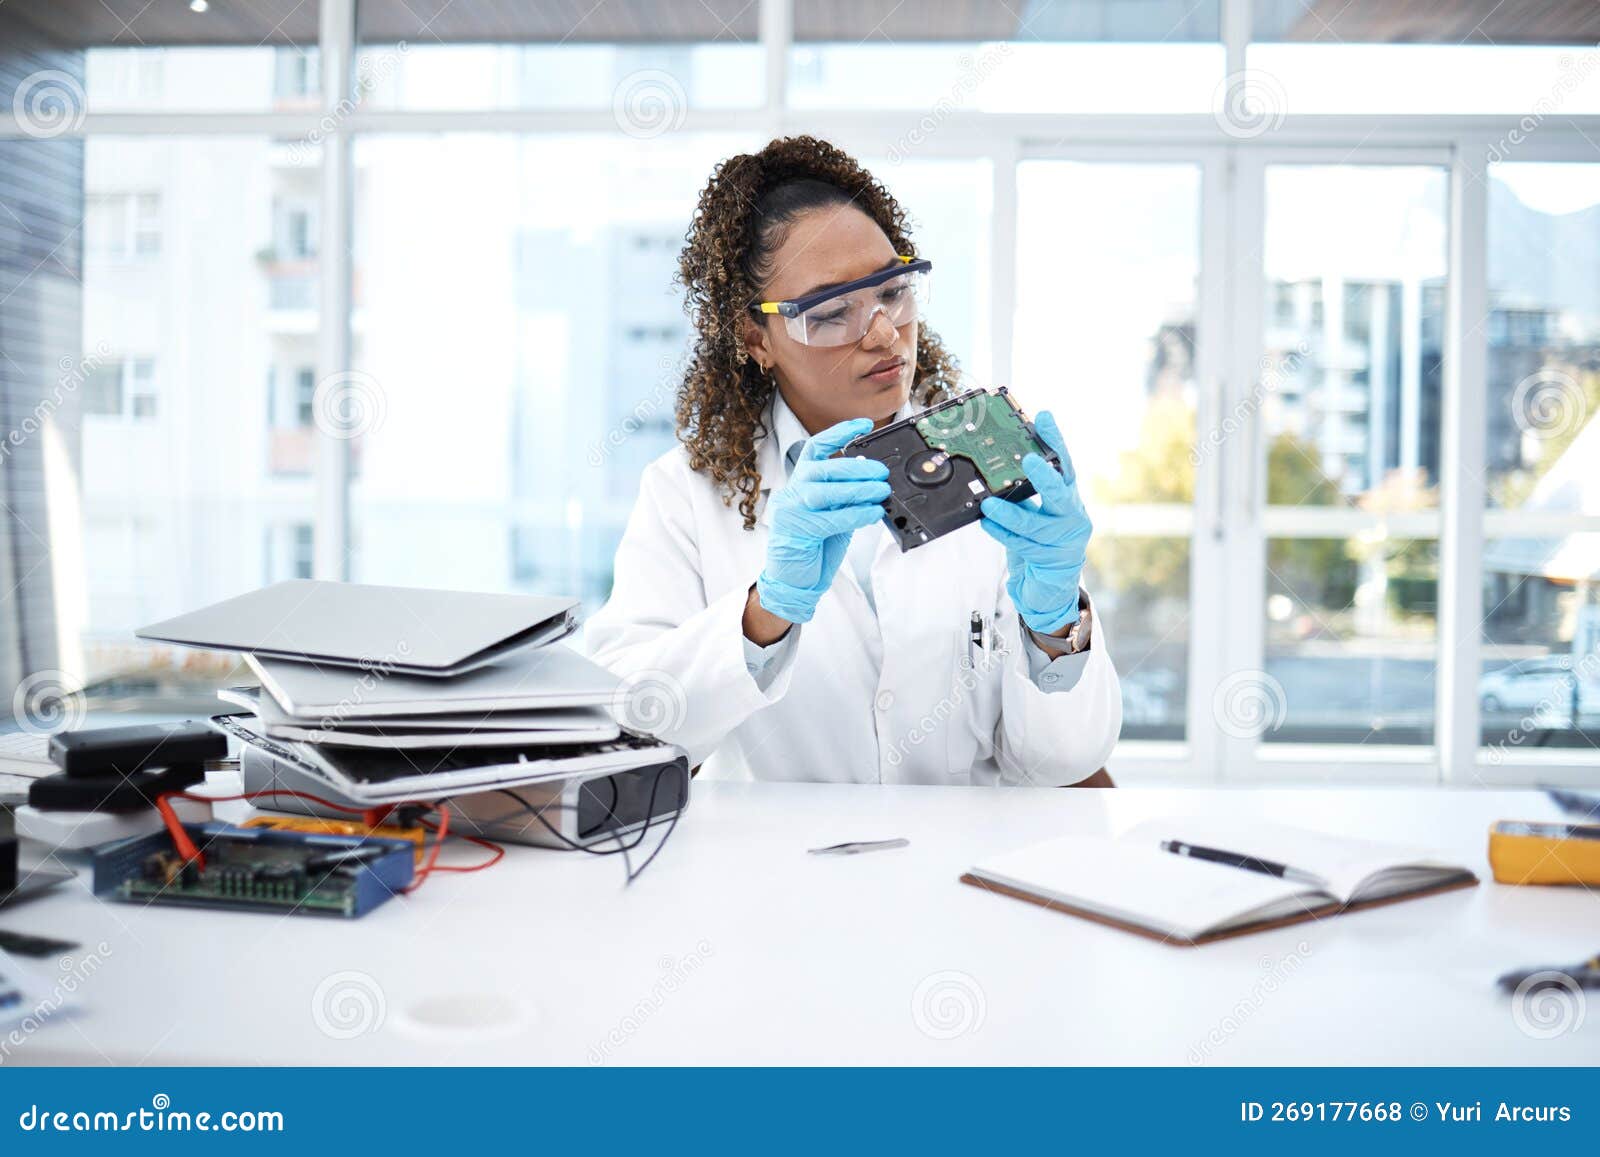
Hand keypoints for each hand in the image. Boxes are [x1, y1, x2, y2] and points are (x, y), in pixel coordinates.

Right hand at [756, 417, 889, 624]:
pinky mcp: (795, 530)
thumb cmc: (815, 547)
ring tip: (882, 492)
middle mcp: (792, 492)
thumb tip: (875, 484)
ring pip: (825, 491)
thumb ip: (846, 499)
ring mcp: (790, 510)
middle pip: (824, 468)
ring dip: (858, 490)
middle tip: (882, 472)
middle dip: (857, 468)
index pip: (816, 448)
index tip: (865, 425)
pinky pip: (829, 518)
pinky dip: (854, 515)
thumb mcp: (834, 515)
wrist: (795, 581)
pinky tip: (872, 514)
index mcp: (801, 483)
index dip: (839, 433)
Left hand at [979, 410, 1090, 633]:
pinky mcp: (1054, 560)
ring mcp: (1066, 539)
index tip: (1043, 417)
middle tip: (1029, 460)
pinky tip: (988, 525)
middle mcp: (1073, 515)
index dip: (1055, 440)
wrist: (1049, 588)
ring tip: (986, 505)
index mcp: (1068, 497)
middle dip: (1044, 475)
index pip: (1064, 464)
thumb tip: (996, 466)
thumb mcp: (1034, 513)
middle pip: (1060, 491)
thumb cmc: (1039, 544)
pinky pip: (1024, 545)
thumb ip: (1023, 493)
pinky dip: (1003, 533)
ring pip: (1035, 523)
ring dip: (1009, 513)